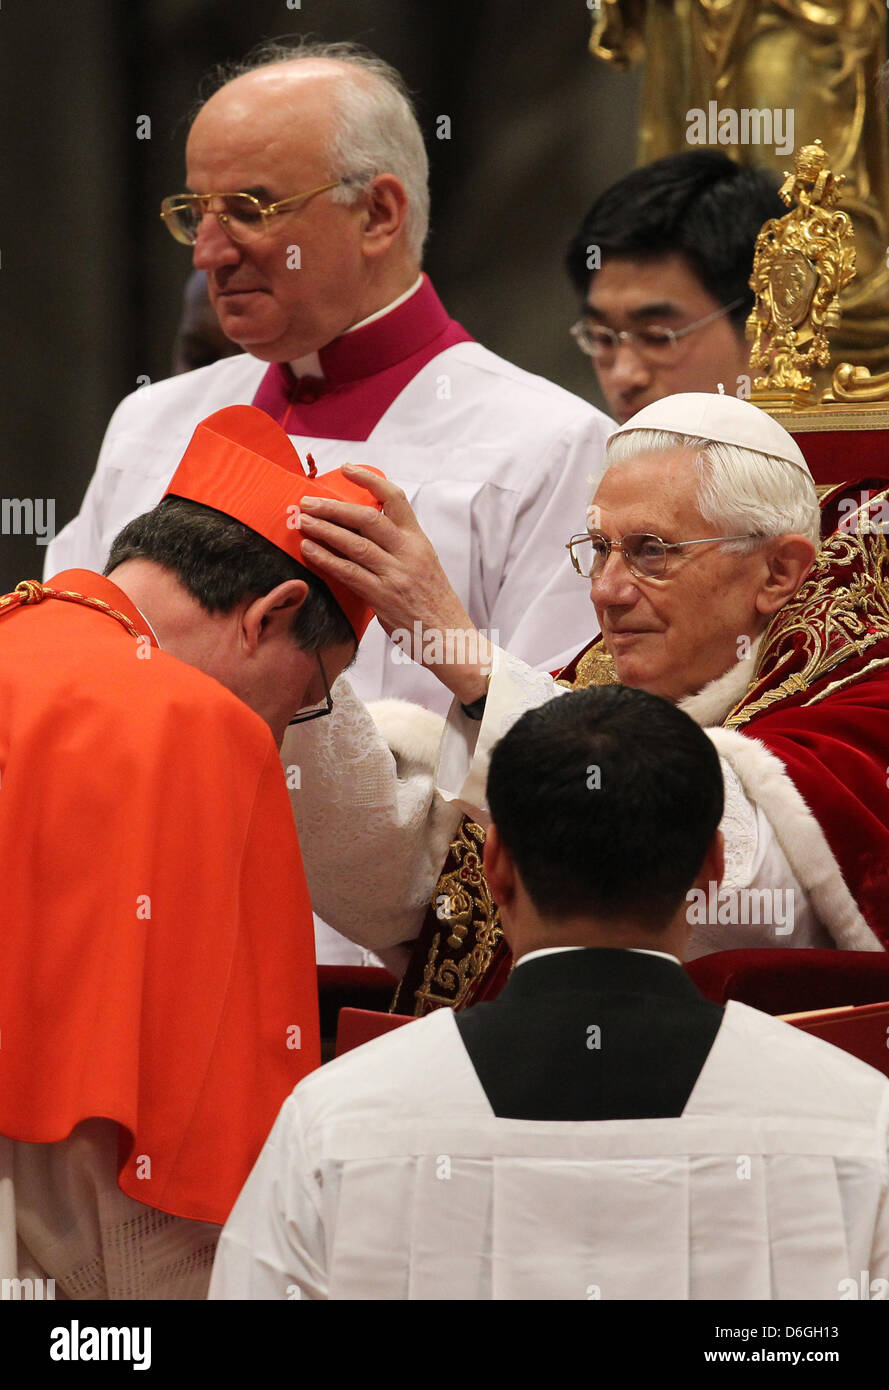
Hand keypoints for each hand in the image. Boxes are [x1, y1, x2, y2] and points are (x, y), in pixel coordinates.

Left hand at [298, 465, 491, 702]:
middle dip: (333, 506)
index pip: (395, 498)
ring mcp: (396, 575)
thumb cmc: (434, 604)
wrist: (450, 639)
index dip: (369, 479)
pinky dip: (326, 559)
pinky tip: (310, 550)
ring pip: (355, 544)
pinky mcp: (383, 598)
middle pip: (367, 518)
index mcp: (419, 540)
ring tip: (303, 521)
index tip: (347, 469)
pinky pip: (349, 573)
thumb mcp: (424, 566)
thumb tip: (361, 533)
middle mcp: (409, 553)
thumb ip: (398, 547)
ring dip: (324, 529)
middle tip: (308, 501)